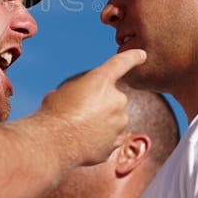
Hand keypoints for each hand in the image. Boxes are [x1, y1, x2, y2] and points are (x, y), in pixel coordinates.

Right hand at [40, 49, 145, 164]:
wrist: (56, 142)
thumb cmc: (55, 113)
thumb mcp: (63, 92)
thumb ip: (79, 91)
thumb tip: (78, 100)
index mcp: (101, 80)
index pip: (121, 63)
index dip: (132, 57)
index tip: (142, 55)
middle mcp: (116, 99)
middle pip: (113, 98)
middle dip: (100, 103)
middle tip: (79, 112)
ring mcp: (119, 122)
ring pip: (114, 119)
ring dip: (101, 121)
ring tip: (79, 128)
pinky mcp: (117, 141)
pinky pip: (112, 137)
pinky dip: (102, 138)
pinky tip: (85, 141)